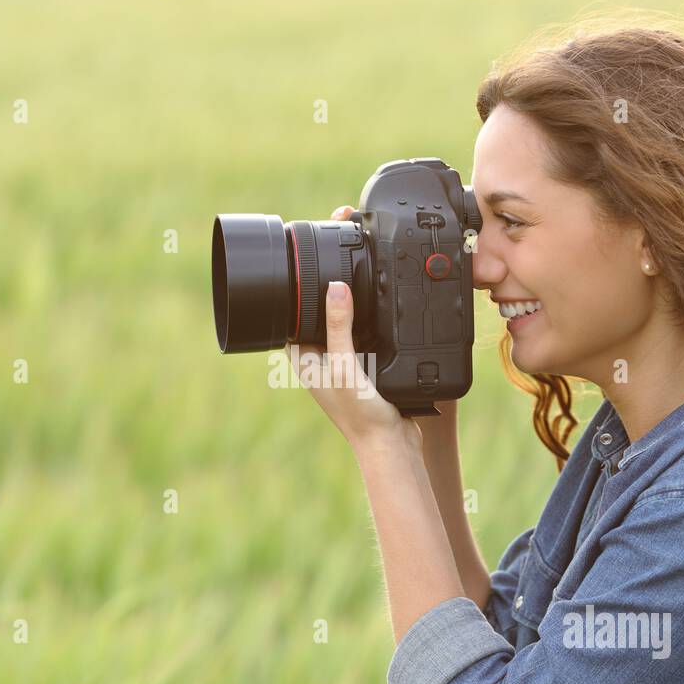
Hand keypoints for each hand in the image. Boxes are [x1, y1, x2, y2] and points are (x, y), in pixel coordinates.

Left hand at [289, 206, 419, 449]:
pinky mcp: (364, 360)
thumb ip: (339, 327)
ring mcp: (341, 357)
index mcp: (303, 355)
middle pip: (317, 306)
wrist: (391, 445)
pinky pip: (362, 326)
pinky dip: (368, 308)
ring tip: (356, 255)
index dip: (296, 279)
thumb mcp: (345, 366)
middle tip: (337, 238)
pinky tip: (380, 292)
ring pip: (340, 314)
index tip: (305, 251)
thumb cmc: (360, 415)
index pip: (292, 308)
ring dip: (349, 289)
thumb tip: (334, 286)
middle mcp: (319, 354)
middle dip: (325, 275)